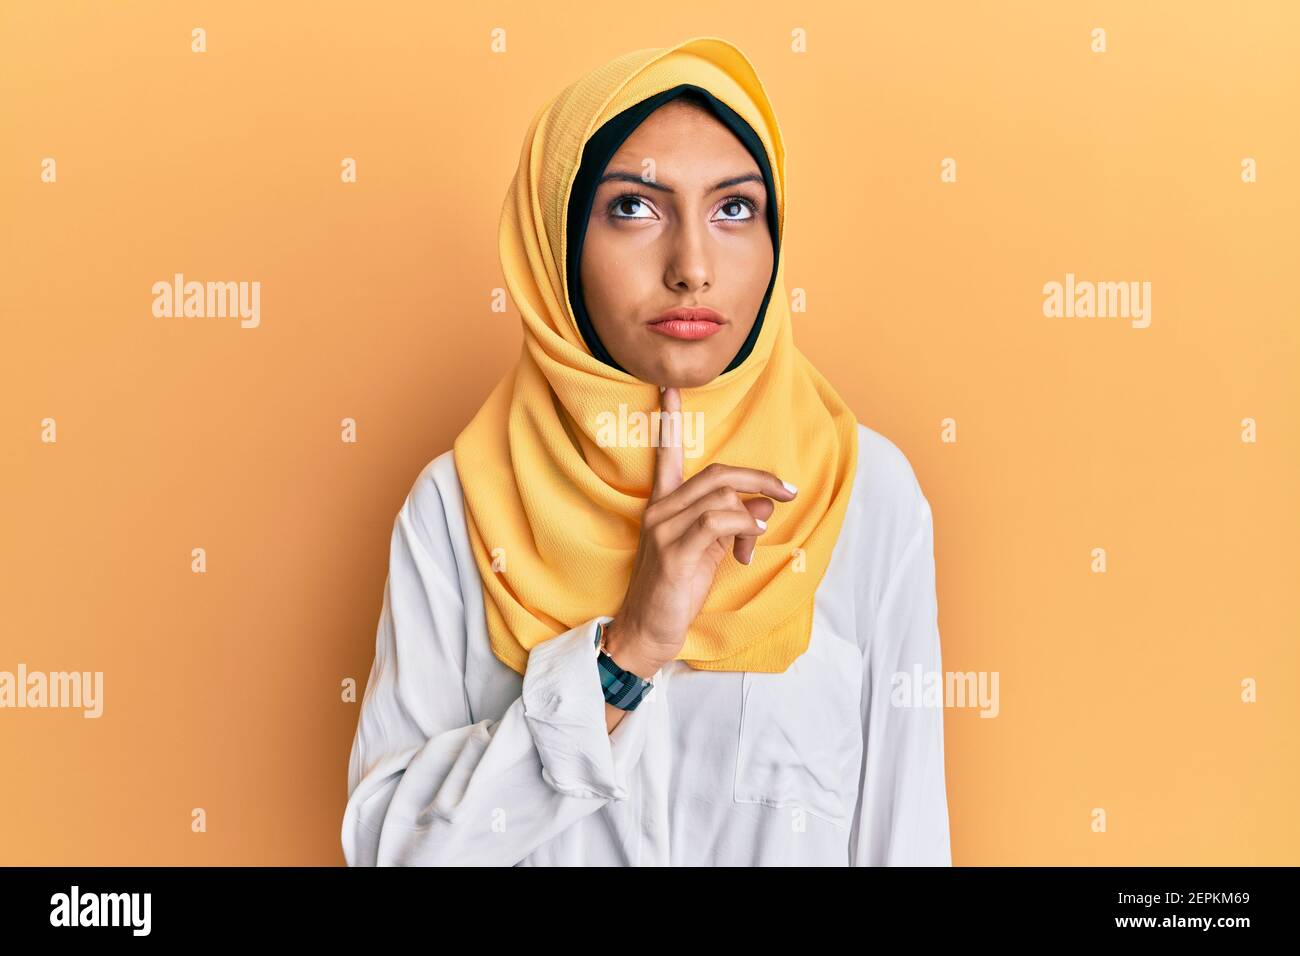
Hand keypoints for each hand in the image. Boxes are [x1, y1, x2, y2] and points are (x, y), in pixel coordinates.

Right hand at [609, 385, 797, 670]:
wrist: (647, 630)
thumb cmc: (677, 589)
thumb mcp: (709, 549)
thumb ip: (733, 522)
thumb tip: (764, 505)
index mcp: (663, 504)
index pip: (666, 454)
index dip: (670, 420)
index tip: (670, 387)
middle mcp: (659, 510)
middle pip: (718, 473)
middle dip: (760, 479)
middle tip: (787, 492)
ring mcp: (664, 529)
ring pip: (723, 497)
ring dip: (752, 517)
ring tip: (750, 546)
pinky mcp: (674, 552)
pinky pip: (720, 521)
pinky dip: (744, 527)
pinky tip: (747, 547)